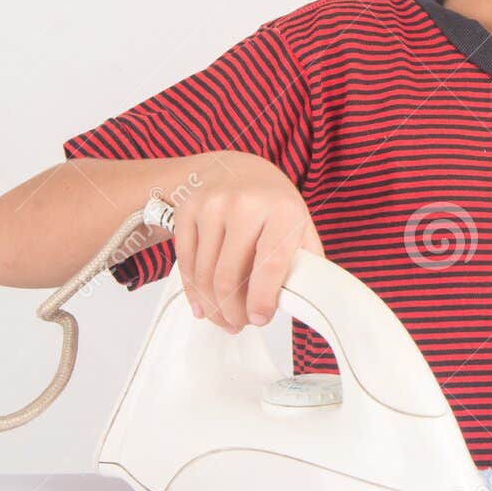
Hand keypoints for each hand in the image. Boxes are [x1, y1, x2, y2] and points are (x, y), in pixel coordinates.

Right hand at [171, 151, 322, 332]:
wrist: (234, 166)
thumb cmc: (271, 201)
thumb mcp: (299, 222)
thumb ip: (304, 259)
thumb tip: (306, 299)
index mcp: (282, 210)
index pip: (269, 266)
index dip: (262, 300)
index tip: (260, 319)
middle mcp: (245, 205)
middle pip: (229, 276)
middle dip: (233, 311)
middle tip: (239, 323)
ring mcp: (211, 206)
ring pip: (204, 274)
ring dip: (213, 307)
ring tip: (224, 319)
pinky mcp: (187, 211)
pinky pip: (185, 263)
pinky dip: (193, 291)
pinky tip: (202, 305)